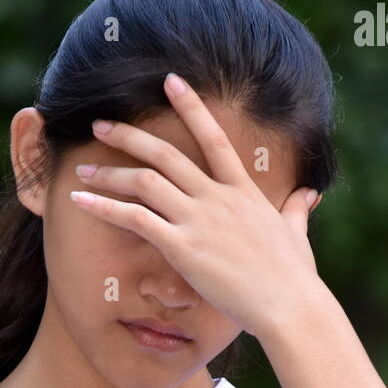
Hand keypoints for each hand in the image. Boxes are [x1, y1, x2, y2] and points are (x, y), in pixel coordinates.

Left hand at [70, 72, 325, 340]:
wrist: (289, 306)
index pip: (214, 138)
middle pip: (166, 153)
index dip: (191, 107)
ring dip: (109, 173)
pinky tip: (80, 201)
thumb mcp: (297, 235)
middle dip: (130, 135)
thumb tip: (308, 194)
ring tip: (83, 170)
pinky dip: (104, 207)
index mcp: (243, 192)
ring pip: (145, 181)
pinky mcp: (183, 247)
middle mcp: (217, 198)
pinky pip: (135, 219)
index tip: (170, 81)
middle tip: (101, 125)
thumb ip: (296, 209)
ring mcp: (199, 220)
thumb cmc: (294, 278)